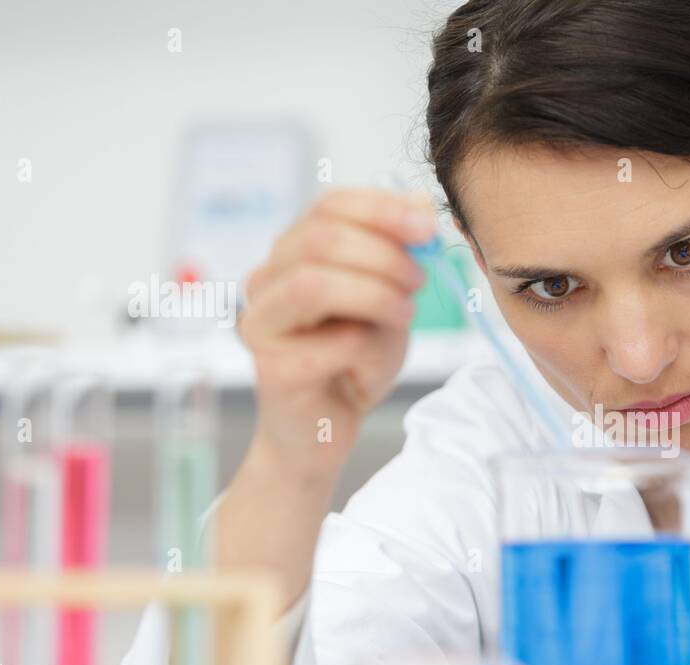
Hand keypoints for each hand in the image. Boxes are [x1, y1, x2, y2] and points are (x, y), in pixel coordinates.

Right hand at [240, 187, 434, 464]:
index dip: (381, 209)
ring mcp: (262, 325)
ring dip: (375, 295)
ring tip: (405, 315)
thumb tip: (422, 206)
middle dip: (383, 255)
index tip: (427, 226)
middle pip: (318, 239)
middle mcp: (266, 282)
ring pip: (314, 284)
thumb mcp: (386, 299)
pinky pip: (332, 344)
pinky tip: (371, 365)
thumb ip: (397, 256)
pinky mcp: (273, 370)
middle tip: (419, 282)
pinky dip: (368, 350)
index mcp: (292, 254)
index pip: (328, 207)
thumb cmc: (352, 362)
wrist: (322, 433)